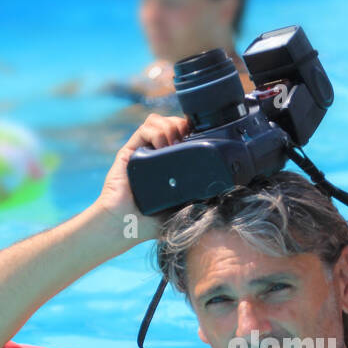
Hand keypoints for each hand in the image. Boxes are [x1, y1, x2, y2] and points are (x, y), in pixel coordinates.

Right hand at [95, 114, 189, 241]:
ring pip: (158, 121)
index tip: (201, 138)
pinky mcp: (129, 152)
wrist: (125, 225)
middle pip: (170, 123)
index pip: (181, 135)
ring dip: (170, 126)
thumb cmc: (150, 223)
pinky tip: (162, 147)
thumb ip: (198, 201)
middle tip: (187, 141)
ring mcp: (141, 152)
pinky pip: (144, 129)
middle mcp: (154, 154)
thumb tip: (222, 196)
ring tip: (174, 144)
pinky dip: (157, 132)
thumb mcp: (182, 210)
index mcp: (168, 165)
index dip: (191, 131)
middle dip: (182, 125)